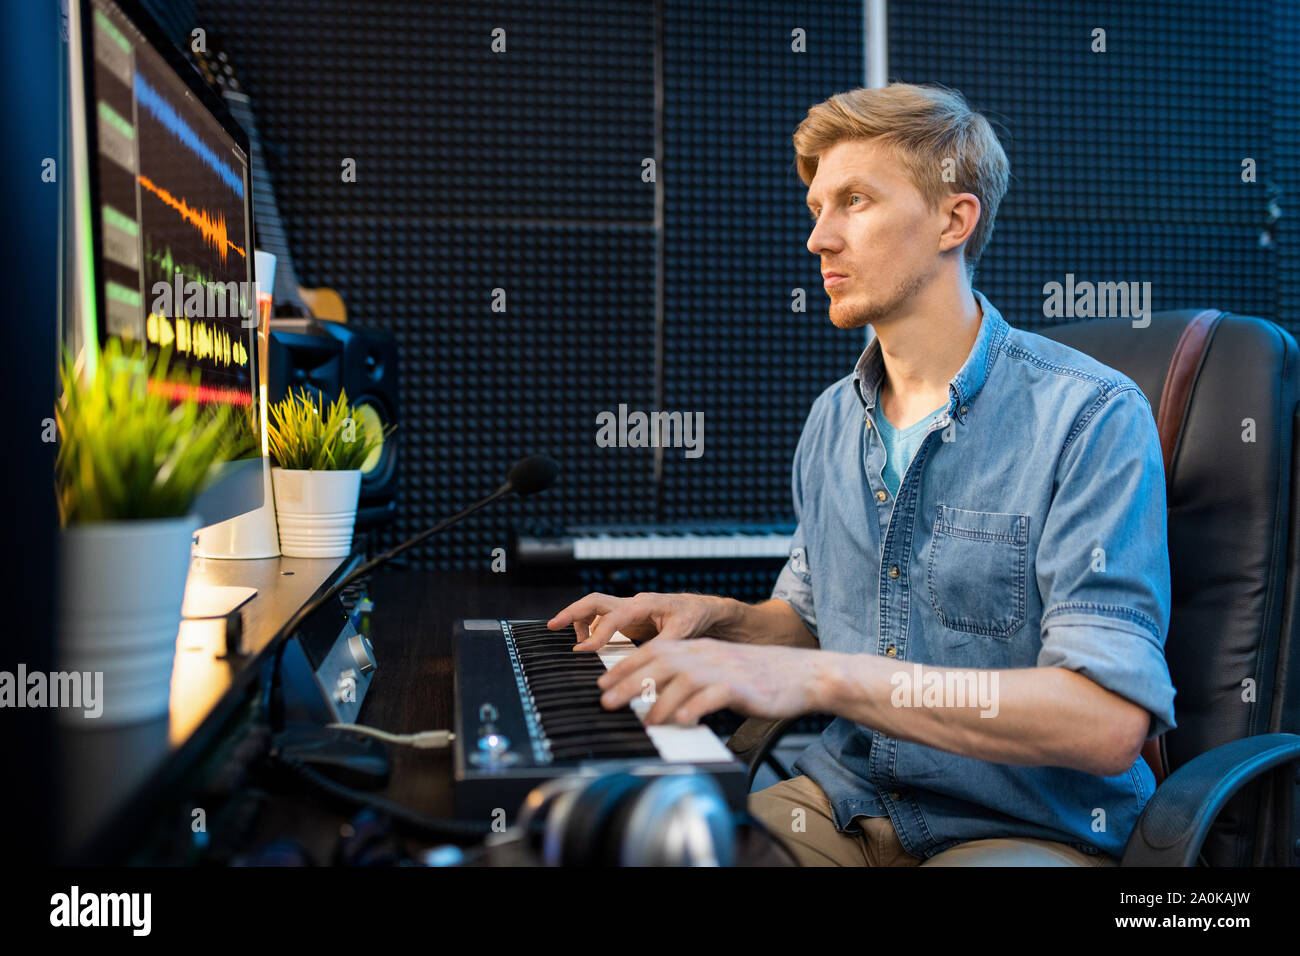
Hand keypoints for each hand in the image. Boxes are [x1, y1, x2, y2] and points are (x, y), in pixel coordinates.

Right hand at [547, 591, 724, 650]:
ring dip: (580, 622)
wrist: (704, 610)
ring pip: (596, 609)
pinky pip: (603, 619)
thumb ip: (660, 648)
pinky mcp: (629, 619)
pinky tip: (591, 645)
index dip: (597, 633)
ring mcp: (629, 610)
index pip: (613, 616)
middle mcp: (633, 603)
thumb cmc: (694, 618)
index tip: (583, 651)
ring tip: (577, 645)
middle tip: (552, 625)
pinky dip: (591, 629)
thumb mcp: (682, 635)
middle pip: (595, 601)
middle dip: (572, 612)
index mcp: (644, 604)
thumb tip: (641, 666)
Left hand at [595, 637, 826, 724]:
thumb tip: (660, 700)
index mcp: (700, 649)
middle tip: (607, 701)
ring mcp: (725, 669)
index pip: (654, 650)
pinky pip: (712, 695)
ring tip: (646, 720)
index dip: (625, 665)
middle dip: (629, 681)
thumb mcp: (721, 670)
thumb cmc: (762, 678)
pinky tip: (682, 721)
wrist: (804, 674)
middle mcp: (708, 654)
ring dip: (659, 700)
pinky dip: (694, 708)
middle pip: (660, 662)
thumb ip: (692, 680)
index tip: (603, 681)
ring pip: (683, 679)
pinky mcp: (742, 687)